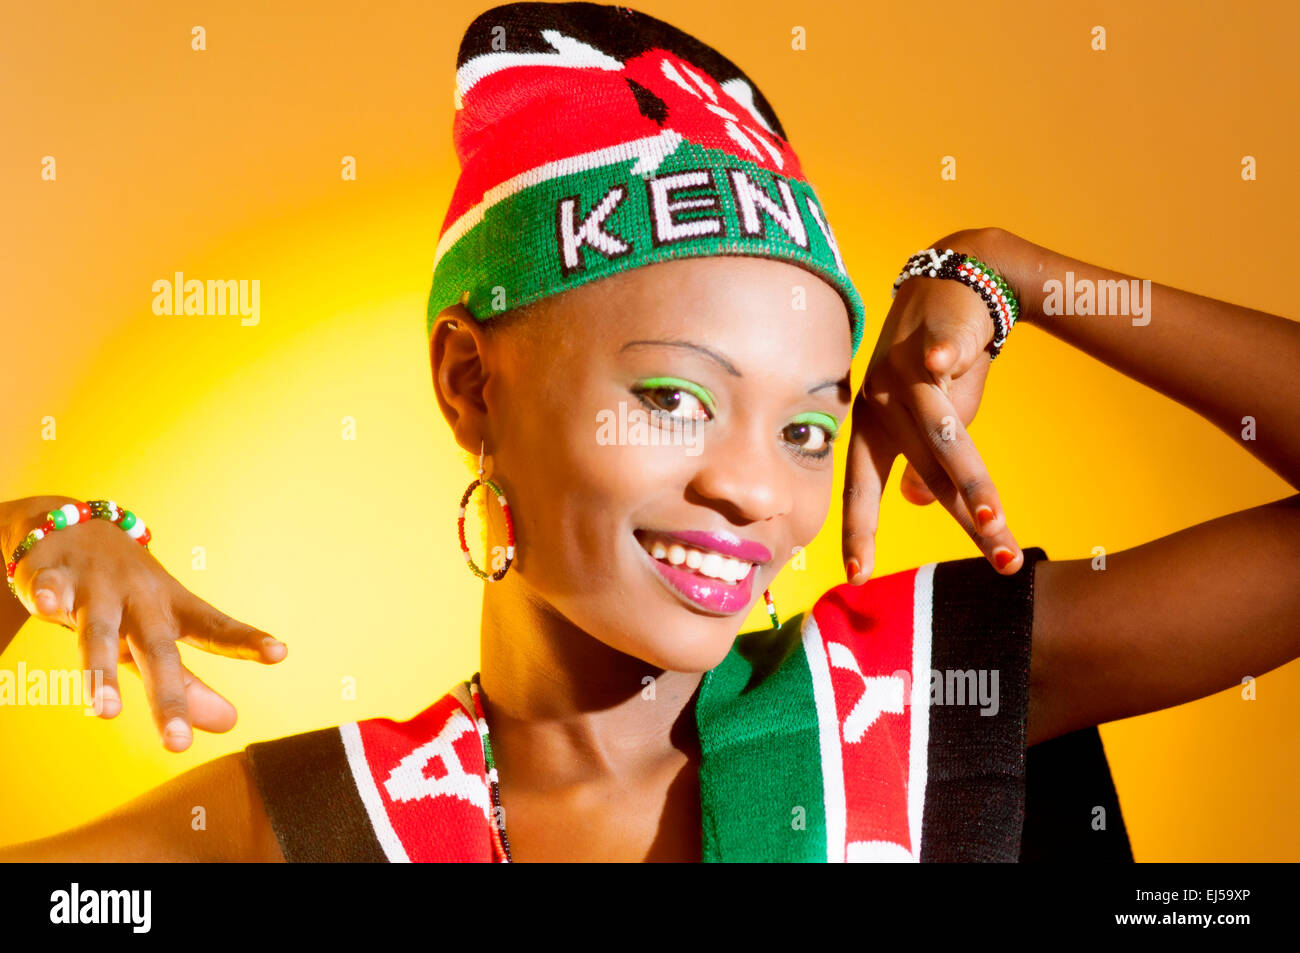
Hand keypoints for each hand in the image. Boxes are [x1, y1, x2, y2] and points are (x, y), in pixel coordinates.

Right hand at [2, 497, 286, 751]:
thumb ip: (190, 682)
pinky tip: (48, 606)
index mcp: (173, 609)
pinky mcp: (53, 575)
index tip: (279, 653)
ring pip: (98, 630)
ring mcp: (98, 586)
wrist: (73, 527)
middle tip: (178, 743)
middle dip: (169, 695)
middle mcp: (141, 598)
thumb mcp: (159, 635)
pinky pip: (51, 588)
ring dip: (100, 670)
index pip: (214, 629)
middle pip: (157, 649)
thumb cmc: (127, 596)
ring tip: (106, 711)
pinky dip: (50, 596)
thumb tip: (228, 724)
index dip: (245, 641)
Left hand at [842, 230, 1023, 582]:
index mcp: (874, 429)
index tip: (857, 576)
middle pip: (925, 470)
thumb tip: (916, 502)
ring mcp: (905, 370)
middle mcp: (883, 403)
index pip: (863, 489)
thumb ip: (918, 460)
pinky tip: (946, 365)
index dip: (860, 532)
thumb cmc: (940, 362)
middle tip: (996, 562)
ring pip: (940, 431)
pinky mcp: (933, 336)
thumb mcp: (924, 417)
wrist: (953, 286)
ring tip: (991, 514)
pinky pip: (940, 351)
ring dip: (967, 475)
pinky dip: (946, 358)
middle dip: (964, 519)